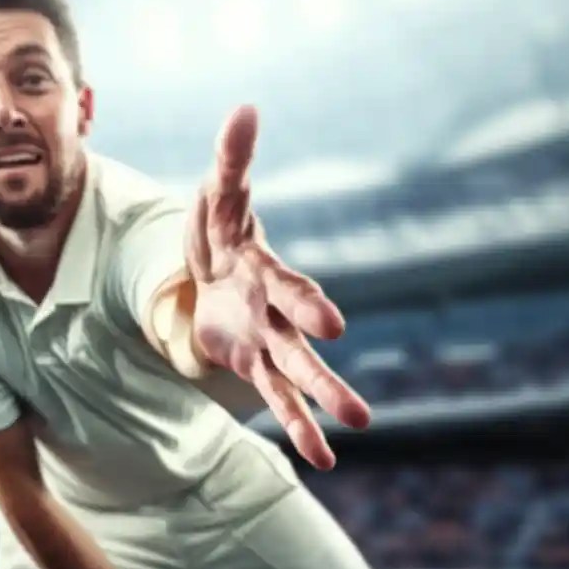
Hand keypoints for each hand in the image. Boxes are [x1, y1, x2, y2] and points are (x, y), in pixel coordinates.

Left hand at [185, 105, 370, 469]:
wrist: (212, 263)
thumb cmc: (220, 226)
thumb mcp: (219, 195)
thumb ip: (233, 158)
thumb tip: (246, 108)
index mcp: (268, 270)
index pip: (291, 288)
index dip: (307, 305)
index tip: (330, 326)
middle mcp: (276, 310)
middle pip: (299, 344)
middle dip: (322, 372)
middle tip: (356, 408)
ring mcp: (268, 340)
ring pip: (295, 377)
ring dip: (322, 405)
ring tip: (357, 429)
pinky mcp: (253, 361)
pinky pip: (274, 397)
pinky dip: (297, 427)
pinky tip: (323, 460)